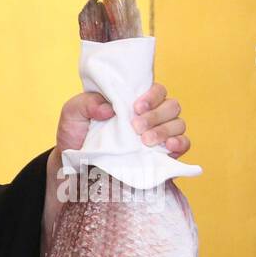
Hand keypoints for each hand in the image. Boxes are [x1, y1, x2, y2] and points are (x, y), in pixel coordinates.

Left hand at [54, 84, 190, 158]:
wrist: (73, 166)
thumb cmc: (76, 135)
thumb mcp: (73, 114)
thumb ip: (87, 103)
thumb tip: (109, 109)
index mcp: (134, 102)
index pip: (156, 90)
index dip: (152, 96)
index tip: (136, 107)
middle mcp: (151, 116)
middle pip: (171, 106)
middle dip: (156, 115)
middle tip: (136, 128)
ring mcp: (158, 135)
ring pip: (178, 124)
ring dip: (164, 130)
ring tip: (145, 141)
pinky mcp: (163, 155)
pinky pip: (183, 144)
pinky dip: (180, 143)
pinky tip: (168, 147)